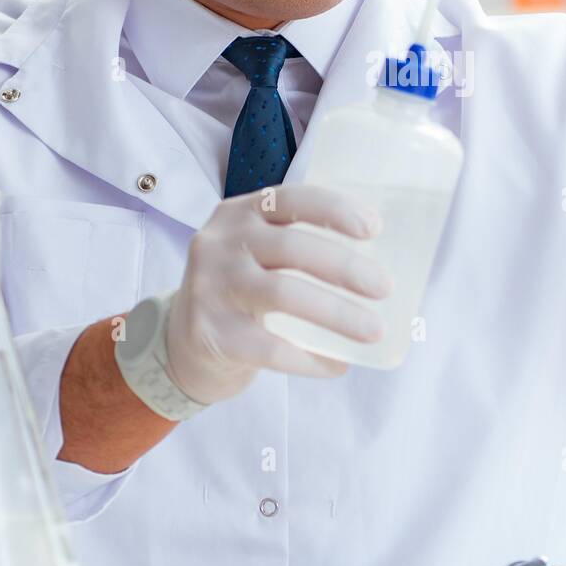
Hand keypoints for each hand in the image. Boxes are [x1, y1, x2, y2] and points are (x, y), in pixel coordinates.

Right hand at [164, 183, 392, 405]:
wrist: (181, 344)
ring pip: (283, 293)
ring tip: (373, 331)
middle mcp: (220, 243)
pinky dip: (310, 358)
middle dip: (346, 268)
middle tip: (384, 288)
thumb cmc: (241, 291)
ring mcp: (211, 287)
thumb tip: (380, 265)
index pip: (290, 199)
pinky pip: (270, 347)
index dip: (334, 210)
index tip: (374, 228)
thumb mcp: (257, 252)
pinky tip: (337, 365)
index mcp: (240, 213)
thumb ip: (300, 245)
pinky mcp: (210, 332)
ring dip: (337, 313)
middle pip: (292, 247)